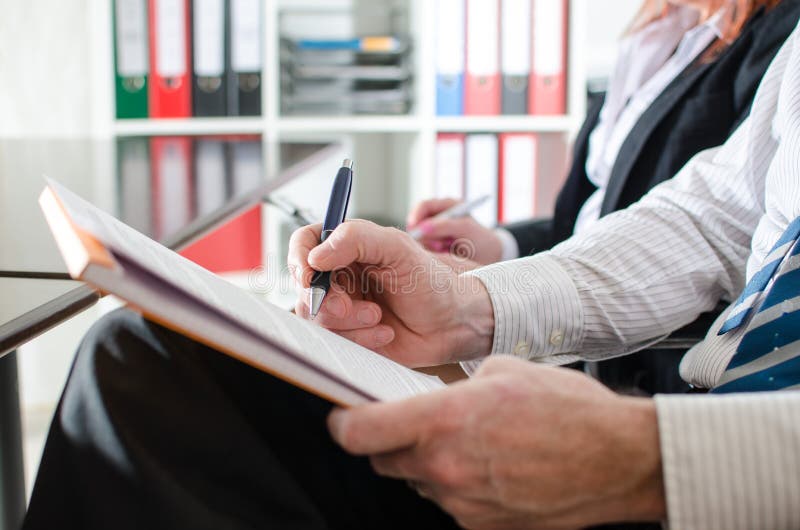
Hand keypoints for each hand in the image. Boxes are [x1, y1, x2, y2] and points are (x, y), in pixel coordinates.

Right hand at [288, 220, 494, 366]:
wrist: (453, 323)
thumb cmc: (433, 282)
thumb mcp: (400, 249)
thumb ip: (358, 239)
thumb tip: (317, 255)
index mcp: (349, 247)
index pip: (305, 243)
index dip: (300, 259)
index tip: (309, 276)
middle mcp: (342, 275)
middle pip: (304, 286)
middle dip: (327, 300)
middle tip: (350, 308)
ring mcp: (344, 306)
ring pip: (317, 316)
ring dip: (349, 321)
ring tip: (379, 318)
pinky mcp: (350, 335)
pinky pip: (336, 340)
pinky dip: (360, 338)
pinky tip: (385, 333)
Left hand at [328, 356, 665, 528]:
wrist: (619, 460)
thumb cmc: (568, 408)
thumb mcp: (503, 372)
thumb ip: (452, 390)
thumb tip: (429, 398)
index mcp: (444, 420)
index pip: (360, 434)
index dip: (344, 425)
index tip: (344, 418)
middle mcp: (445, 467)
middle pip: (384, 460)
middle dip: (392, 441)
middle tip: (419, 423)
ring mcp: (463, 503)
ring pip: (419, 481)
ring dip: (429, 463)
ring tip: (471, 442)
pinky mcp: (482, 526)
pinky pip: (450, 502)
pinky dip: (457, 484)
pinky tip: (490, 465)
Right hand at [407, 198, 504, 264]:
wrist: (489, 257)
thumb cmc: (482, 239)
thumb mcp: (467, 229)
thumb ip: (445, 226)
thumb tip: (423, 227)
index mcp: (447, 205)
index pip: (423, 206)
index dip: (416, 217)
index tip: (414, 230)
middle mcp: (439, 217)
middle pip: (417, 224)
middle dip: (424, 236)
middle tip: (438, 246)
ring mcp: (435, 232)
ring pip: (420, 239)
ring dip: (431, 246)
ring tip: (448, 248)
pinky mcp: (433, 246)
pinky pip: (424, 250)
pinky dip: (432, 254)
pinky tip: (445, 254)